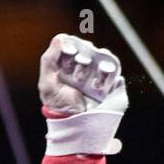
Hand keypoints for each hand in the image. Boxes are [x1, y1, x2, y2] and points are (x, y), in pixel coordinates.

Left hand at [38, 34, 127, 163]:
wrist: (74, 126)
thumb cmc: (58, 106)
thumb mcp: (48, 84)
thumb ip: (49, 60)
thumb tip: (59, 37)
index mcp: (69, 67)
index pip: (73, 48)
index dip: (72, 46)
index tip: (69, 50)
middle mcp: (85, 69)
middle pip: (89, 52)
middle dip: (84, 55)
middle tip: (81, 62)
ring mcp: (99, 76)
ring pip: (103, 60)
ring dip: (99, 61)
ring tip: (91, 70)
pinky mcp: (112, 85)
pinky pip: (115, 72)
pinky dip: (110, 71)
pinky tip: (103, 75)